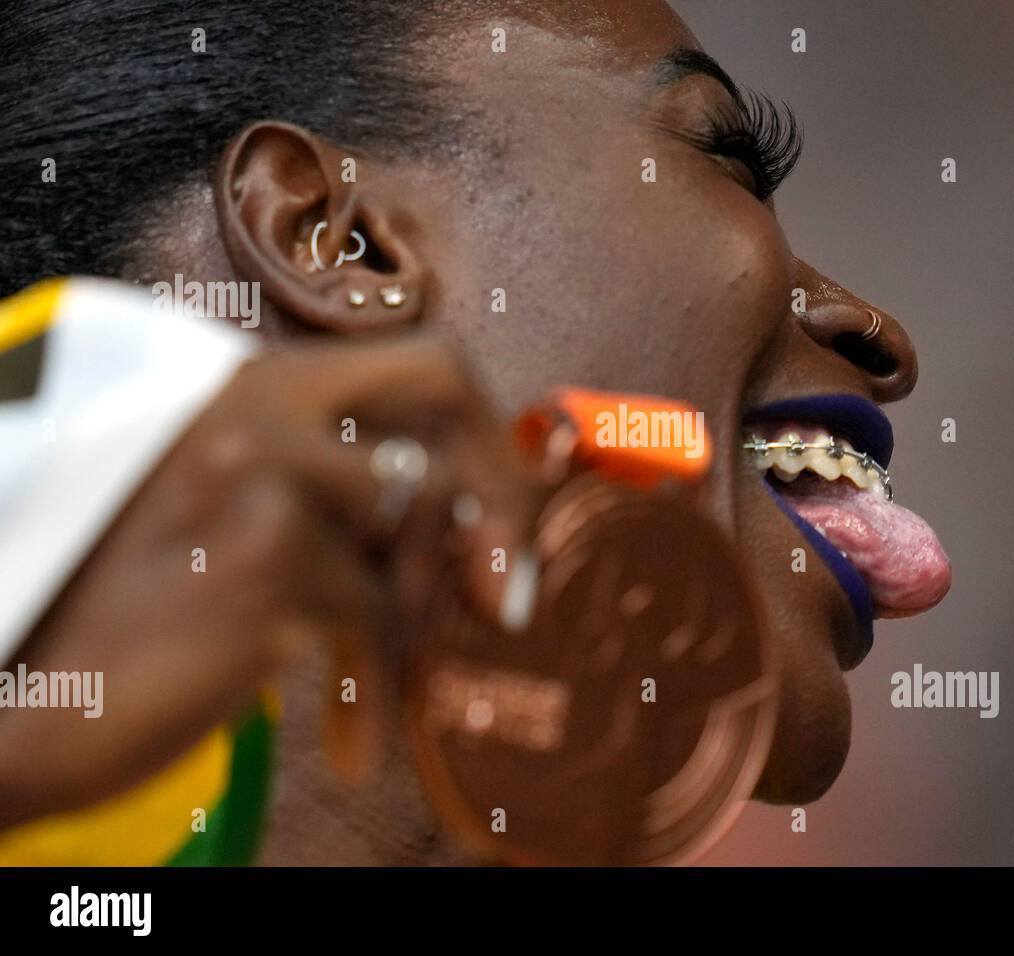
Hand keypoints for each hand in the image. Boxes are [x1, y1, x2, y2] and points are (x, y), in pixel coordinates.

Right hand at [0, 334, 539, 828]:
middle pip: (446, 396)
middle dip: (497, 498)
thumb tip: (484, 515)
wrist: (18, 702)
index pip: (422, 361)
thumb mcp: (234, 522)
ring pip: (426, 521)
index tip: (499, 526)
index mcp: (245, 383)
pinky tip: (349, 742)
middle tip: (501, 601)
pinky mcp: (270, 549)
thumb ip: (338, 491)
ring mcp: (259, 464)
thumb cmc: (132, 622)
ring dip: (420, 622)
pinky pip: (388, 617)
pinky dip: (378, 692)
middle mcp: (252, 399)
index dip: (484, 437)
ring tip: (379, 689)